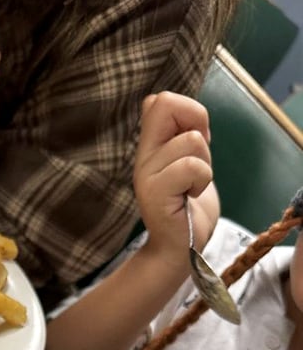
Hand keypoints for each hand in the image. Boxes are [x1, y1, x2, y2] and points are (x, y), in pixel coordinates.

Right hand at [134, 92, 219, 268]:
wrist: (180, 249)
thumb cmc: (187, 207)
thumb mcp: (186, 162)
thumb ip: (179, 134)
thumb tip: (161, 100)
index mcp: (150, 146)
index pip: (160, 99)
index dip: (189, 111)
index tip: (195, 140)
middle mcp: (144, 156)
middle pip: (167, 103)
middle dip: (197, 124)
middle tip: (196, 159)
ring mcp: (147, 174)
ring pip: (191, 140)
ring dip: (205, 164)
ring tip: (192, 185)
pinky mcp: (155, 193)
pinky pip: (190, 166)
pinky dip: (202, 180)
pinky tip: (190, 196)